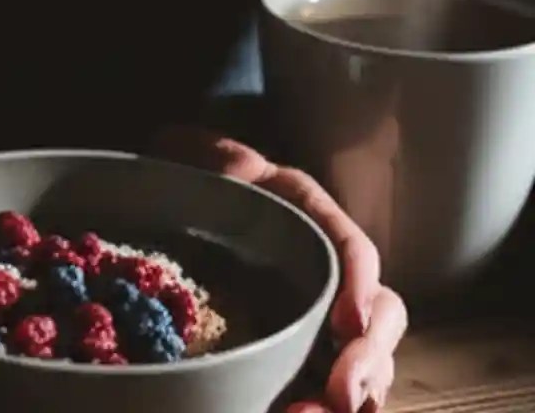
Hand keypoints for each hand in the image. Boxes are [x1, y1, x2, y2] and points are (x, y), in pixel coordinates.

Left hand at [151, 126, 407, 412]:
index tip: (349, 324)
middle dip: (366, 362)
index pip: (354, 253)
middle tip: (338, 397)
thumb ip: (218, 158)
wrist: (167, 203)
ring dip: (351, 398)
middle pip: (378, 319)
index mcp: (313, 221)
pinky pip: (331, 386)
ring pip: (366, 364)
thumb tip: (242, 167)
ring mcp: (318, 317)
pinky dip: (325, 407)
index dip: (361, 287)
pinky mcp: (298, 352)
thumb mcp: (200, 159)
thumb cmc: (192, 179)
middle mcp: (328, 272)